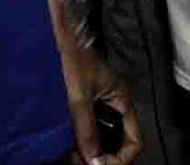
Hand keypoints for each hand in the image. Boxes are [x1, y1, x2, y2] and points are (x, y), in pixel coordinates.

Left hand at [50, 0, 141, 163]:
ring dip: (92, 150)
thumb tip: (94, 161)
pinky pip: (91, 130)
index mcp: (121, 99)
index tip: (100, 164)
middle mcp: (114, 103)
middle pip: (119, 142)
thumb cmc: (71, 58)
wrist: (55, 37)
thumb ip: (87, 129)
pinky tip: (71, 146)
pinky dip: (84, 141)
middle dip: (104, 156)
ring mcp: (100, 104)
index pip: (134, 139)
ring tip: (75, 155)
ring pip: (104, 137)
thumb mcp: (78, 97)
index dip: (121, 157)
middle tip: (85, 162)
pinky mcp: (86, 103)